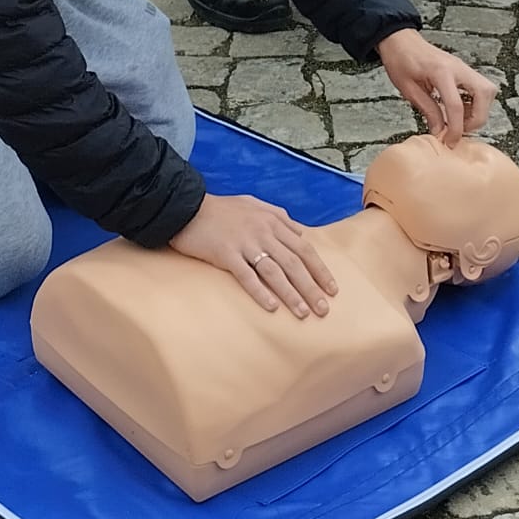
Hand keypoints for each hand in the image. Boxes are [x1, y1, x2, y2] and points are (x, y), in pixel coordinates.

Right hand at [169, 193, 337, 317]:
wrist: (187, 206)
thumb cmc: (222, 208)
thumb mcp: (255, 204)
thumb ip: (279, 217)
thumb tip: (301, 233)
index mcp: (272, 221)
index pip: (304, 249)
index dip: (320, 270)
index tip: (332, 289)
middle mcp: (263, 232)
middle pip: (294, 263)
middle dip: (312, 287)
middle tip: (324, 309)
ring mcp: (245, 243)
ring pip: (275, 272)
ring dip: (291, 294)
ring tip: (303, 313)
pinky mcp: (226, 254)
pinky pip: (246, 276)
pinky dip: (260, 292)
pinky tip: (271, 307)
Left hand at [378, 28, 496, 144]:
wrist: (401, 40)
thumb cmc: (400, 60)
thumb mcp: (408, 89)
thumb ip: (427, 110)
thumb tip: (440, 130)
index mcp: (440, 72)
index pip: (456, 105)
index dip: (456, 128)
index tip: (451, 141)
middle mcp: (458, 67)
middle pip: (484, 94)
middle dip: (477, 118)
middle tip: (460, 129)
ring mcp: (463, 67)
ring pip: (488, 90)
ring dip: (479, 110)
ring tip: (460, 119)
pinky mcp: (464, 70)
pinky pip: (481, 88)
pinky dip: (476, 102)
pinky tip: (459, 109)